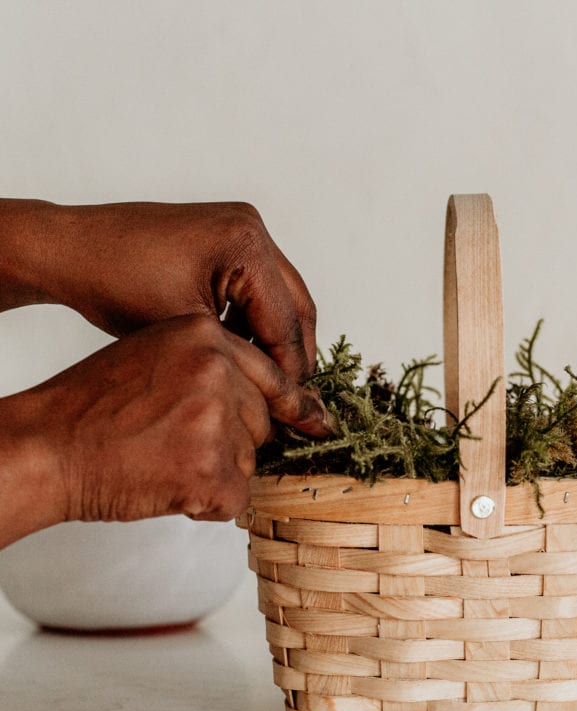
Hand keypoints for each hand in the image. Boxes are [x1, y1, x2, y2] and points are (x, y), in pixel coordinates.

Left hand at [0, 199, 317, 382]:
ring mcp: (242, 226)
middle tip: (289, 398)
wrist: (70, 249)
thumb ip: (243, 360)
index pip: (286, 322)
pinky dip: (255, 318)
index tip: (290, 409)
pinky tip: (241, 349)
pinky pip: (260, 285)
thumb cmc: (115, 285)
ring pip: (283, 296)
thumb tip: (284, 395)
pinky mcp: (228, 235)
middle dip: (294, 354)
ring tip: (264, 378)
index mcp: (246, 245)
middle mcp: (252, 227)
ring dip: (276, 337)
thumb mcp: (188, 332)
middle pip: (297, 305)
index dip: (290, 371)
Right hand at [0, 315, 330, 538]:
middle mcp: (216, 369)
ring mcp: (215, 419)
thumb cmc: (91, 407)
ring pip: (248, 461)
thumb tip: (269, 401)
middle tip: (174, 445)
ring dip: (215, 473)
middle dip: (230, 443)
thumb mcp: (155, 358)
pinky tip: (165, 486)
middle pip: (261, 423)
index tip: (319, 421)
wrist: (46, 447)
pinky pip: (235, 498)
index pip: (272, 376)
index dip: (294, 405)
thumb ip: (212, 369)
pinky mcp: (211, 469)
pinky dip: (206, 504)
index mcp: (204, 335)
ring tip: (162, 462)